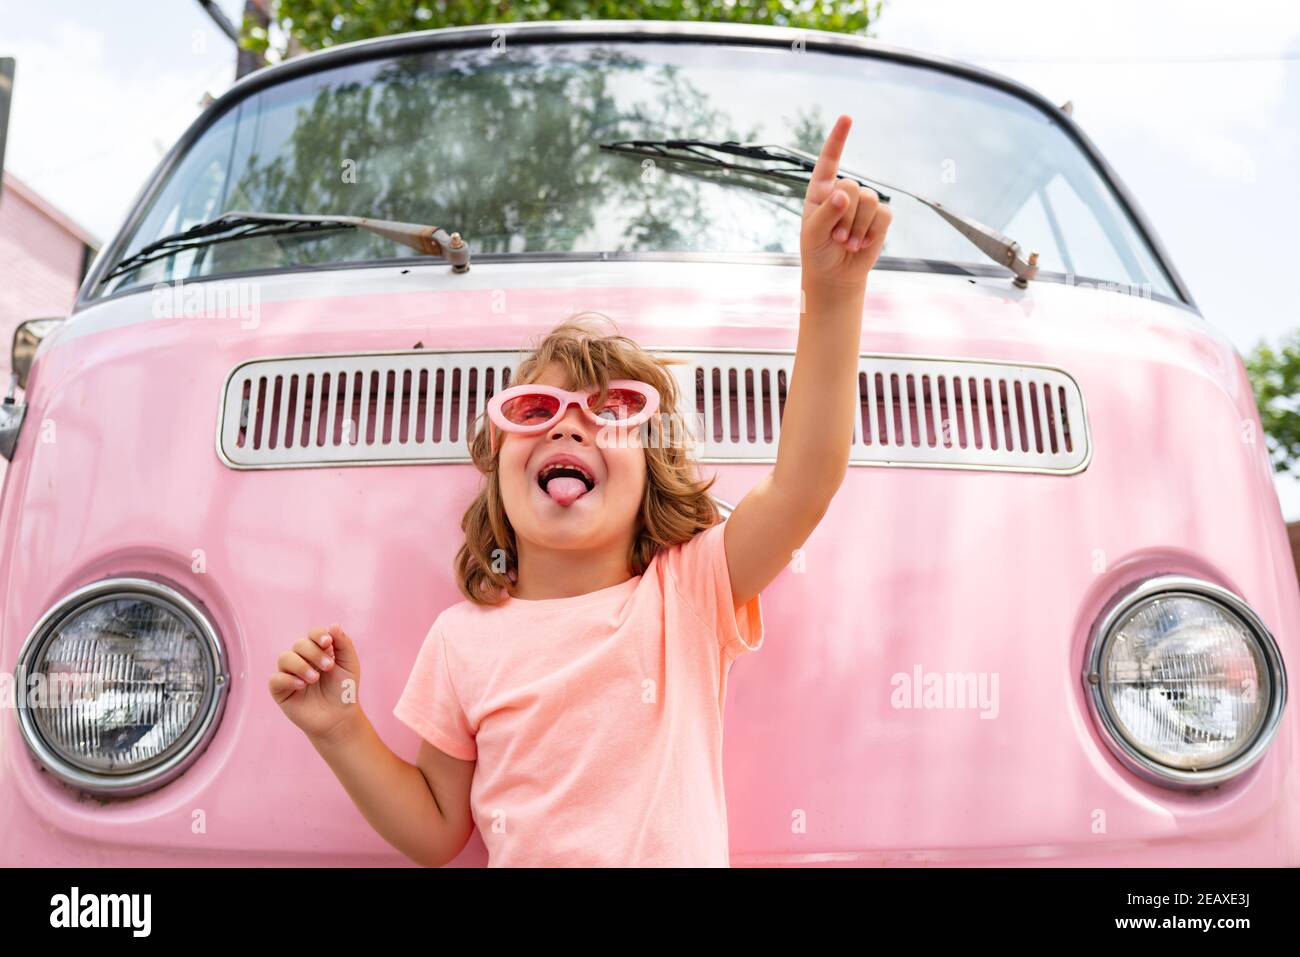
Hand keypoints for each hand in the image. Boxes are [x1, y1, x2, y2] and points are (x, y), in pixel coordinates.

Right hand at [269, 623, 361, 741]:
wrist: (339, 718)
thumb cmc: (344, 690)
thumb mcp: (349, 664)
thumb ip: (343, 644)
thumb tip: (333, 625)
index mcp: (318, 651)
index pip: (312, 635)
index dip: (318, 635)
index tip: (327, 642)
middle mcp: (302, 660)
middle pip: (299, 644)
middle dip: (314, 653)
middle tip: (329, 667)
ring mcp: (290, 674)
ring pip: (284, 658)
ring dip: (301, 665)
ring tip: (315, 679)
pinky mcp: (281, 690)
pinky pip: (275, 678)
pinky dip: (288, 679)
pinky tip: (302, 686)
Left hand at [800, 114, 891, 290]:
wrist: (835, 273)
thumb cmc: (818, 250)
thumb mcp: (812, 233)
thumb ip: (826, 213)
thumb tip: (844, 194)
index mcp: (821, 190)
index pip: (830, 160)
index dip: (838, 138)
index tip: (847, 118)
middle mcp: (843, 192)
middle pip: (852, 187)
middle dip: (845, 215)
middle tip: (837, 236)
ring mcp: (863, 204)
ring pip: (870, 200)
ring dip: (857, 228)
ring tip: (847, 242)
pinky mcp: (880, 218)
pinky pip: (883, 215)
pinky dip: (871, 233)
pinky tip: (862, 243)